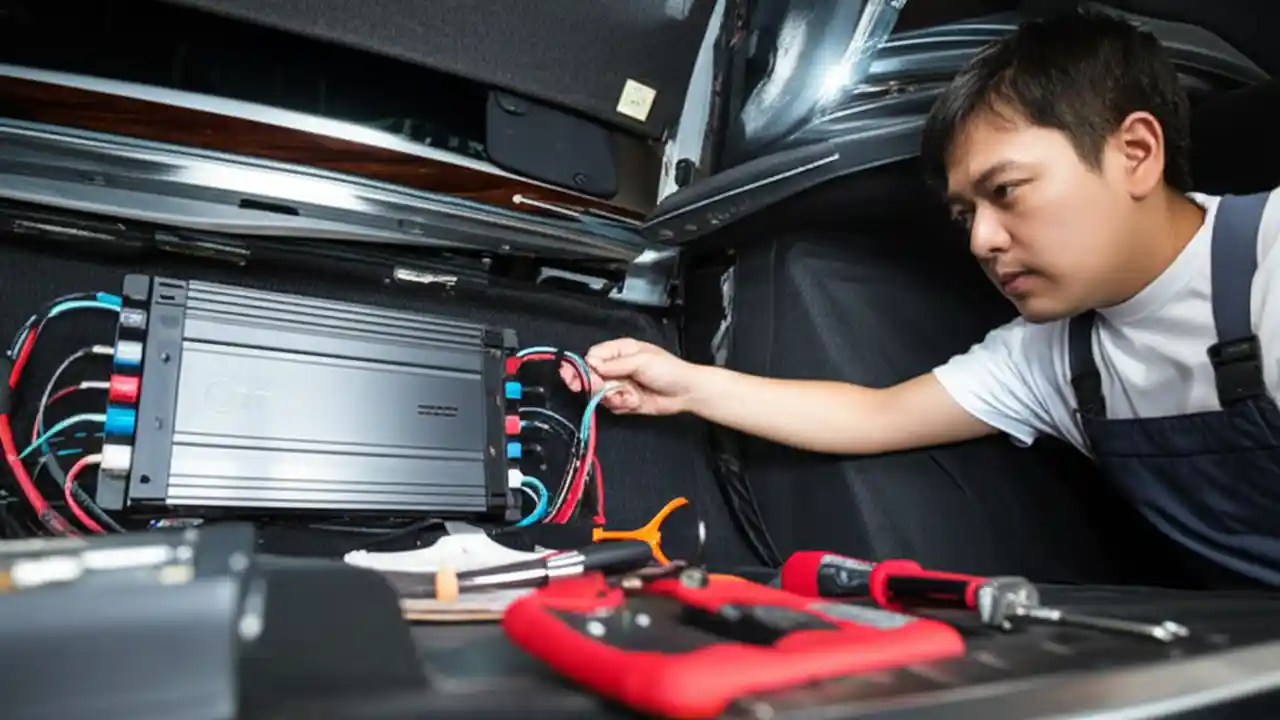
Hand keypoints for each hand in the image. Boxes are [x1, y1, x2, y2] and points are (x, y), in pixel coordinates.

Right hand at [561, 338, 700, 414]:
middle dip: (595, 385)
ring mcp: (620, 384)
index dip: (583, 368)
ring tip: (630, 395)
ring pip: (600, 393)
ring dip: (613, 396)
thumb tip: (590, 363)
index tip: (577, 379)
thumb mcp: (641, 362)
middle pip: (591, 376)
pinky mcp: (624, 400)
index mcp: (620, 351)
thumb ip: (614, 364)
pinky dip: (622, 405)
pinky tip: (635, 401)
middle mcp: (616, 367)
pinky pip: (612, 405)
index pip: (592, 357)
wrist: (685, 392)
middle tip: (601, 389)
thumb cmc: (668, 370)